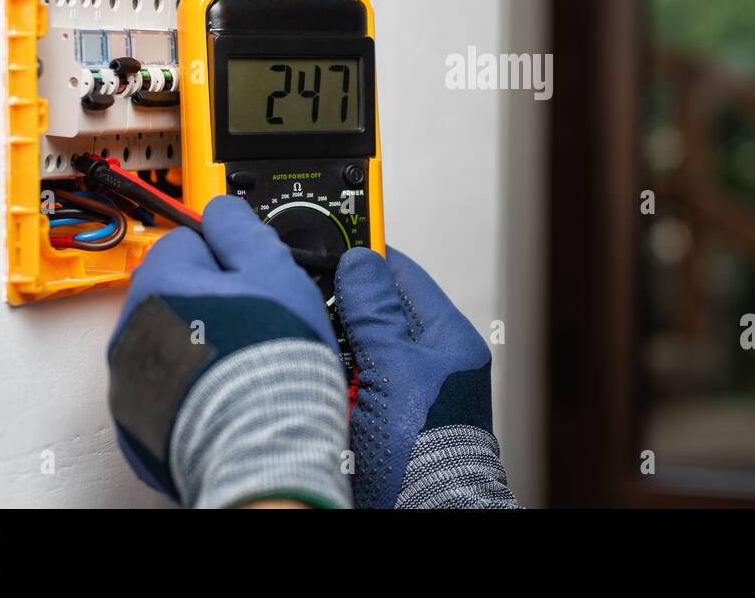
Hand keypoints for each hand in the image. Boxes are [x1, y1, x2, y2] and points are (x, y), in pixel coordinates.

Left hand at [107, 195, 350, 508]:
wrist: (260, 447)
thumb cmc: (269, 360)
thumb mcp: (274, 270)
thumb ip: (243, 230)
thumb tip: (224, 209)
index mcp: (160, 281)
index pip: (186, 240)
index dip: (226, 254)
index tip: (246, 272)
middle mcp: (131, 329)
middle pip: (172, 293)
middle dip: (209, 301)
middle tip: (253, 319)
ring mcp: (129, 380)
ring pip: (165, 343)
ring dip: (196, 346)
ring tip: (243, 363)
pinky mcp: (137, 424)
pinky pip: (163, 391)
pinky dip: (188, 391)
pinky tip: (224, 395)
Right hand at [335, 247, 518, 507]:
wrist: (424, 512)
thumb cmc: (427, 452)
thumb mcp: (395, 368)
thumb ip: (375, 313)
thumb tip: (361, 261)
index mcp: (446, 339)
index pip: (401, 276)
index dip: (366, 258)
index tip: (331, 243)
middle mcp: (428, 363)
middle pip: (373, 313)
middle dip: (340, 311)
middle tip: (308, 303)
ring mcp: (404, 393)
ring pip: (355, 350)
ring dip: (332, 351)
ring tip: (310, 348)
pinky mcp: (381, 420)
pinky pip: (348, 386)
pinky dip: (330, 384)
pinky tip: (315, 384)